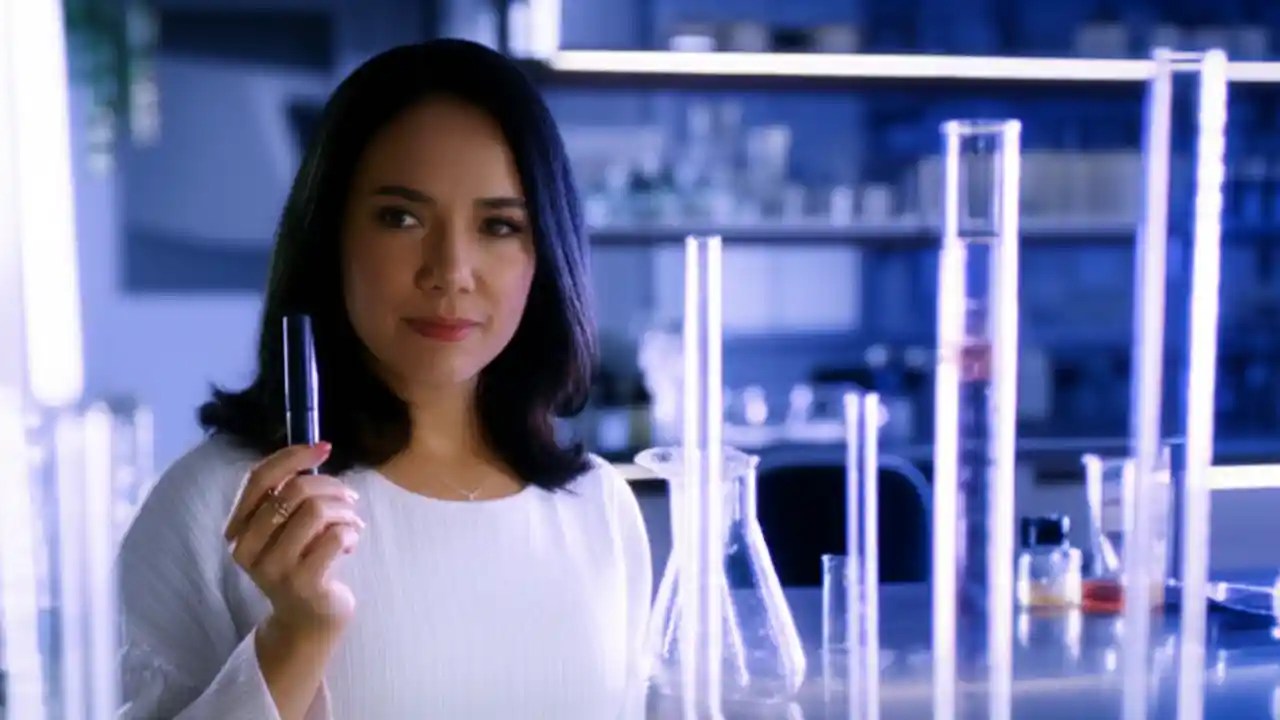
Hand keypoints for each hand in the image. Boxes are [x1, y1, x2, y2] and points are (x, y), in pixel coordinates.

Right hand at [224, 442, 363, 635]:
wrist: (309, 620)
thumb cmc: (302, 563)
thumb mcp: (288, 528)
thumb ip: (290, 495)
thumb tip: (316, 450)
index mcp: (239, 529)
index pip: (258, 479)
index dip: (292, 457)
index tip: (323, 448)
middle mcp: (248, 549)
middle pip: (293, 492)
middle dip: (330, 486)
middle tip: (348, 497)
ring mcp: (274, 569)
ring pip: (316, 511)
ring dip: (344, 510)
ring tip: (352, 522)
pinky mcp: (302, 583)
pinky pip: (335, 537)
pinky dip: (351, 533)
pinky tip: (350, 544)